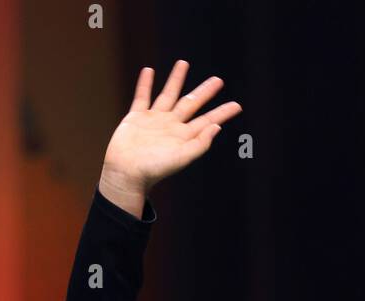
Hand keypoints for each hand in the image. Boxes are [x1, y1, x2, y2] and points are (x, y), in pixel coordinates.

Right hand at [99, 60, 242, 213]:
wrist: (127, 173)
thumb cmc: (154, 169)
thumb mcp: (181, 158)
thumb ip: (200, 144)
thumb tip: (216, 127)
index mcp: (184, 137)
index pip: (208, 121)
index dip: (222, 113)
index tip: (237, 105)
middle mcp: (171, 126)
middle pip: (191, 103)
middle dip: (204, 92)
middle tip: (218, 80)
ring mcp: (154, 120)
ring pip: (168, 95)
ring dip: (176, 79)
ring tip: (183, 63)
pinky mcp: (136, 118)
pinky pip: (142, 97)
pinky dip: (145, 84)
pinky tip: (149, 71)